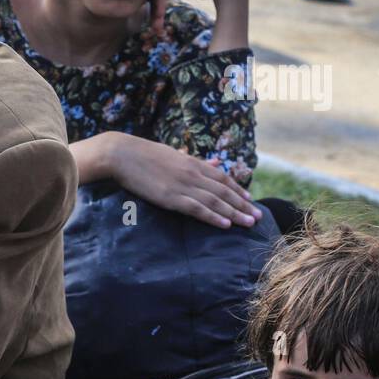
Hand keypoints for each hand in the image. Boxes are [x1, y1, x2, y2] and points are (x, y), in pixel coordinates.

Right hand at [107, 134, 261, 228]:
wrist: (120, 154)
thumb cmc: (141, 153)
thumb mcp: (172, 154)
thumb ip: (194, 160)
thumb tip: (215, 161)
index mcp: (192, 162)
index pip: (222, 178)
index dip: (238, 189)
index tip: (250, 200)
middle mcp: (192, 173)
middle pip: (224, 191)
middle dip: (242, 205)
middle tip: (257, 217)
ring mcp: (182, 185)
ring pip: (215, 201)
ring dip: (234, 213)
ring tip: (249, 223)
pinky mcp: (170, 197)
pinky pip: (197, 209)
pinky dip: (212, 217)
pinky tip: (225, 225)